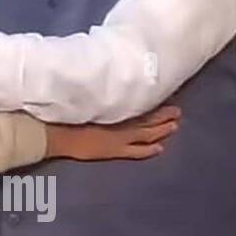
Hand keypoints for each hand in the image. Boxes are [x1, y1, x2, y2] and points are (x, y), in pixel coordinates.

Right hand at [45, 106, 180, 160]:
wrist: (57, 131)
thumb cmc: (67, 112)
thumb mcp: (86, 99)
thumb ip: (99, 94)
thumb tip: (105, 84)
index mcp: (114, 108)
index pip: (140, 106)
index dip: (154, 105)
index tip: (166, 100)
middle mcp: (120, 121)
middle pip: (147, 119)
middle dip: (163, 116)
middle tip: (178, 112)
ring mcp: (119, 138)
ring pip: (147, 133)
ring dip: (161, 130)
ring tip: (174, 127)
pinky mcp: (113, 150)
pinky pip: (136, 151)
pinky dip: (149, 150)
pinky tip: (160, 148)